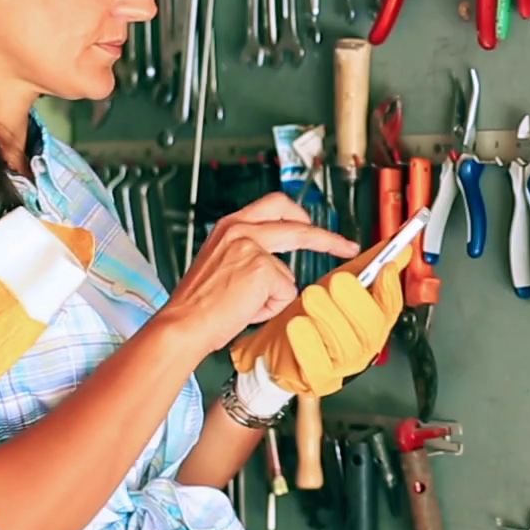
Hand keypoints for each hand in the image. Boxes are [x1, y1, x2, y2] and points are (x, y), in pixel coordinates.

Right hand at [157, 193, 358, 357]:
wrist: (183, 324)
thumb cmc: (199, 305)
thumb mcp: (223, 265)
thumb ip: (250, 255)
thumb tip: (282, 265)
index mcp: (230, 226)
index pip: (275, 206)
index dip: (300, 215)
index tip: (316, 225)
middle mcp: (240, 230)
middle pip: (297, 224)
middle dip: (328, 238)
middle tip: (346, 247)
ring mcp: (252, 247)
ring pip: (288, 275)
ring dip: (275, 296)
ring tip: (244, 305)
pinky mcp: (262, 269)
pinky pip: (284, 294)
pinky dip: (270, 308)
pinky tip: (246, 310)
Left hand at [229, 236, 412, 401]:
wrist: (274, 350)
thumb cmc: (308, 318)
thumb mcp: (337, 286)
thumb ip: (367, 267)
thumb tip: (397, 250)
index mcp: (373, 323)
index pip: (391, 307)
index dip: (389, 287)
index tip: (383, 268)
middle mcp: (363, 346)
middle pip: (371, 326)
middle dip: (354, 299)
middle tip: (336, 281)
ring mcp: (343, 365)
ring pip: (345, 343)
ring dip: (327, 315)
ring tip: (310, 296)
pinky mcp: (319, 379)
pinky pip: (317, 362)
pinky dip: (307, 341)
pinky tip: (297, 325)